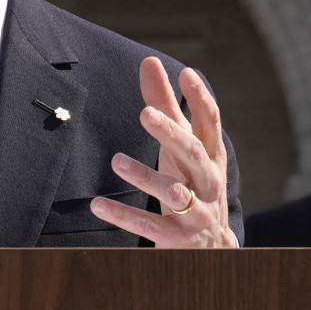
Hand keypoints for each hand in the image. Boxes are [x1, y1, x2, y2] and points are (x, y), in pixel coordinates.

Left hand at [89, 59, 237, 248]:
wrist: (213, 248)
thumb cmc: (192, 182)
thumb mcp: (180, 147)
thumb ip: (166, 106)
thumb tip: (150, 61)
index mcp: (211, 156)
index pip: (211, 124)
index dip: (202, 99)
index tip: (187, 73)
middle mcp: (208, 182)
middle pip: (193, 153)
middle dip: (171, 133)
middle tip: (145, 114)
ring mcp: (195, 211)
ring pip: (173, 193)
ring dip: (146, 176)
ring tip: (116, 160)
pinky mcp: (177, 237)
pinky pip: (149, 226)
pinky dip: (123, 215)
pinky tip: (98, 204)